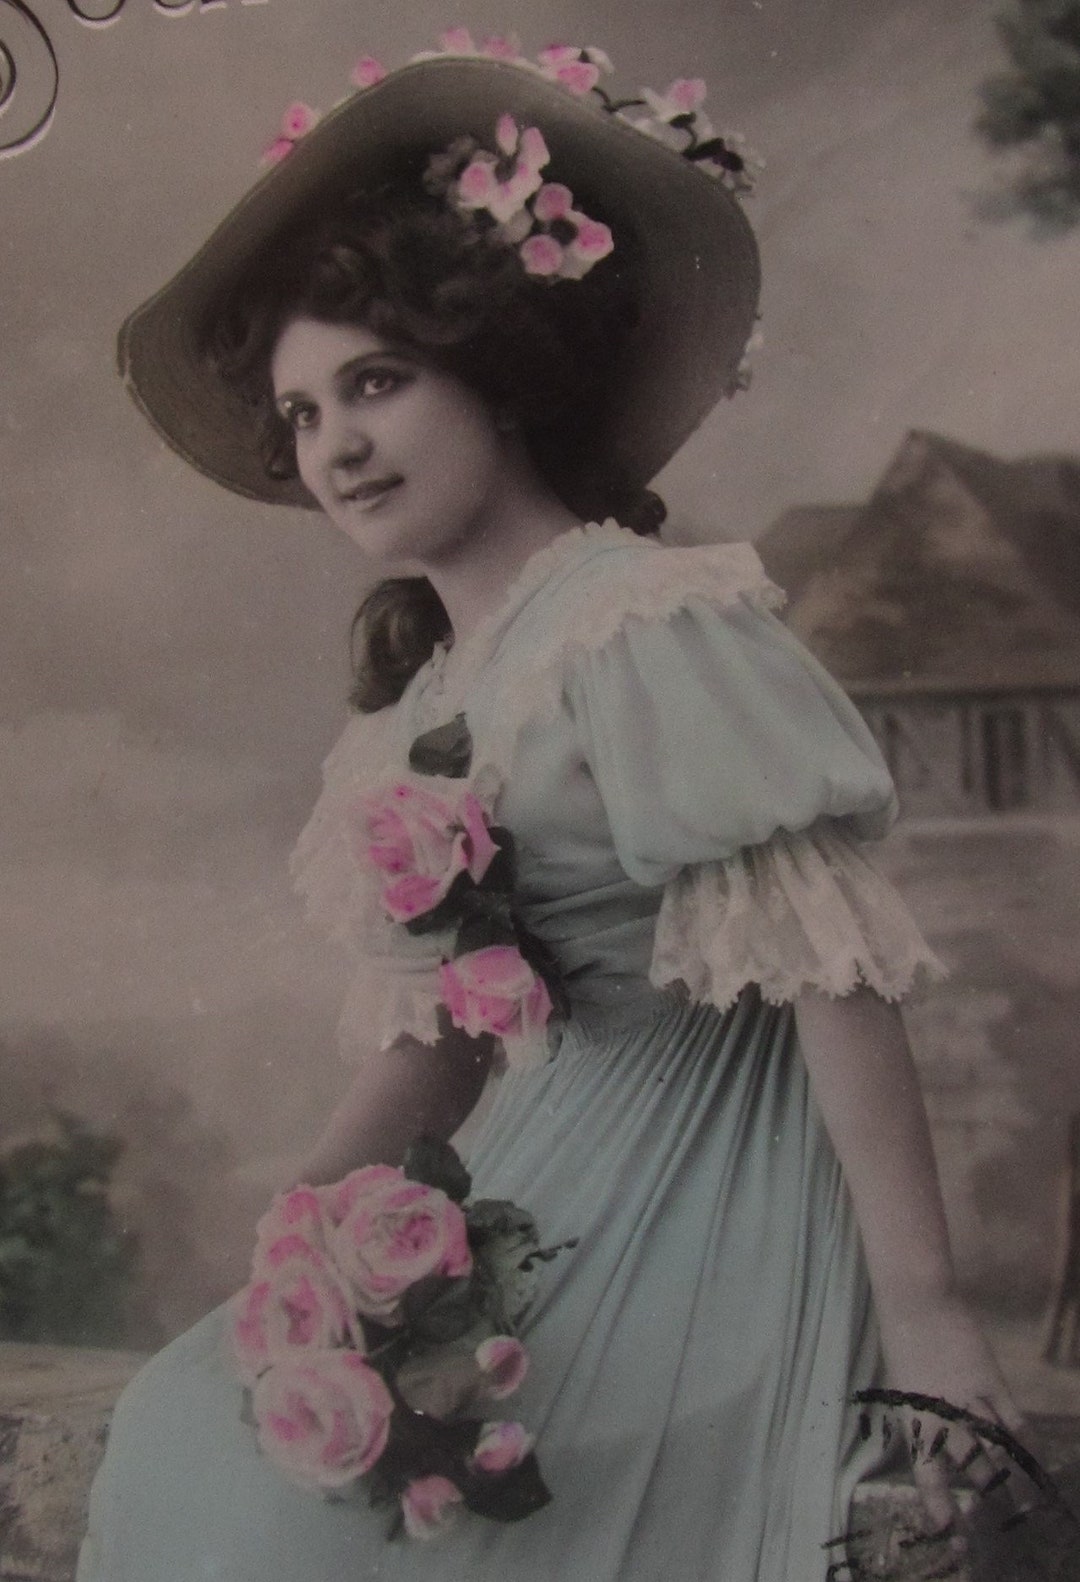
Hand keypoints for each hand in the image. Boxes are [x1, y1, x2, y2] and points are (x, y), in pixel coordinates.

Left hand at [877, 1293, 1033, 1551]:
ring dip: (1013, 1479)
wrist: (917, 1302)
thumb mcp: (902, 1388)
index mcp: (914, 1418)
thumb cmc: (903, 1344)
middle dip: (987, 1495)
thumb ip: (921, 1420)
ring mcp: (970, 1398)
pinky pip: (1015, 1421)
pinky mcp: (991, 1381)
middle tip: (998, 1517)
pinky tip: (1036, 1463)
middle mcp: (943, 1414)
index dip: (938, 1504)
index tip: (948, 1529)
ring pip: (998, 1449)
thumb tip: (937, 1448)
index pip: (927, 1471)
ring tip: (1024, 1504)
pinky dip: (1027, 1445)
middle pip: (972, 1466)